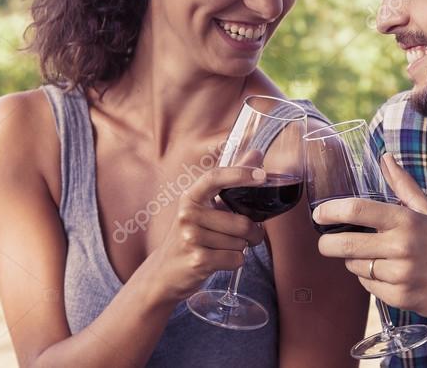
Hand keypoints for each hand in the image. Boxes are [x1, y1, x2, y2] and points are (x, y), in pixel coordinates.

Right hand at [147, 161, 265, 303]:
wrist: (164, 272)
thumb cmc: (192, 234)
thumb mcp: (205, 206)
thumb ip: (232, 181)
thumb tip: (257, 153)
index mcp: (191, 197)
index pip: (215, 178)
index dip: (240, 174)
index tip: (262, 175)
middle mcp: (187, 214)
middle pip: (242, 222)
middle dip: (252, 232)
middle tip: (245, 235)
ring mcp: (191, 238)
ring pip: (241, 243)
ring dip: (241, 248)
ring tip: (224, 247)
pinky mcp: (197, 260)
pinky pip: (236, 259)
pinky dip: (235, 261)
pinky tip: (219, 260)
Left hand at [313, 154, 426, 322]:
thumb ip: (403, 185)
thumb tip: (385, 158)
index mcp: (406, 221)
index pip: (357, 210)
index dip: (331, 211)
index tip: (318, 214)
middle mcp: (400, 247)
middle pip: (345, 245)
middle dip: (327, 244)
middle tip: (326, 242)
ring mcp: (399, 275)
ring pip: (354, 267)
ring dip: (355, 262)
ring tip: (374, 257)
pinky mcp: (398, 298)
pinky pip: (367, 287)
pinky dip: (370, 280)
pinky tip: (388, 274)